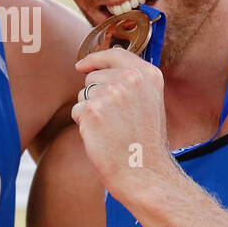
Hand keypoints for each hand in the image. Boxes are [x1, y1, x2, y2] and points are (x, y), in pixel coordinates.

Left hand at [71, 48, 174, 200]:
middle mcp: (131, 80)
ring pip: (83, 94)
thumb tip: (96, 67)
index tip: (82, 65)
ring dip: (90, 110)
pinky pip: (77, 111)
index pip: (115, 54)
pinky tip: (101, 137)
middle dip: (95, 95)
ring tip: (111, 129)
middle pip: (93, 76)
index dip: (95, 59)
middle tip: (115, 120)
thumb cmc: (145, 143)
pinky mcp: (92, 111)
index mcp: (148, 75)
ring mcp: (111, 94)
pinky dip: (84, 125)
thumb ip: (131, 81)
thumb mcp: (150, 102)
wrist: (144, 172)